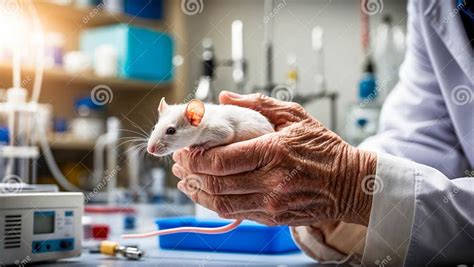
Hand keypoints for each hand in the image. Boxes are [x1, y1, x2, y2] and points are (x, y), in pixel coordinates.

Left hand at [172, 91, 376, 225]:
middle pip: (215, 182)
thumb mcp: (295, 117)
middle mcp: (271, 182)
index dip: (195, 157)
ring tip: (184, 179)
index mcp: (274, 152)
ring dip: (196, 191)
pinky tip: (205, 193)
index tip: (185, 149)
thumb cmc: (324, 148)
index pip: (220, 160)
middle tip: (179, 162)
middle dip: (190, 172)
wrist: (351, 184)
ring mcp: (271, 203)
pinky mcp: (272, 218)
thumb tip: (224, 97)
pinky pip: (234, 213)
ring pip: (220, 202)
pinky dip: (214, 203)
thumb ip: (258, 104)